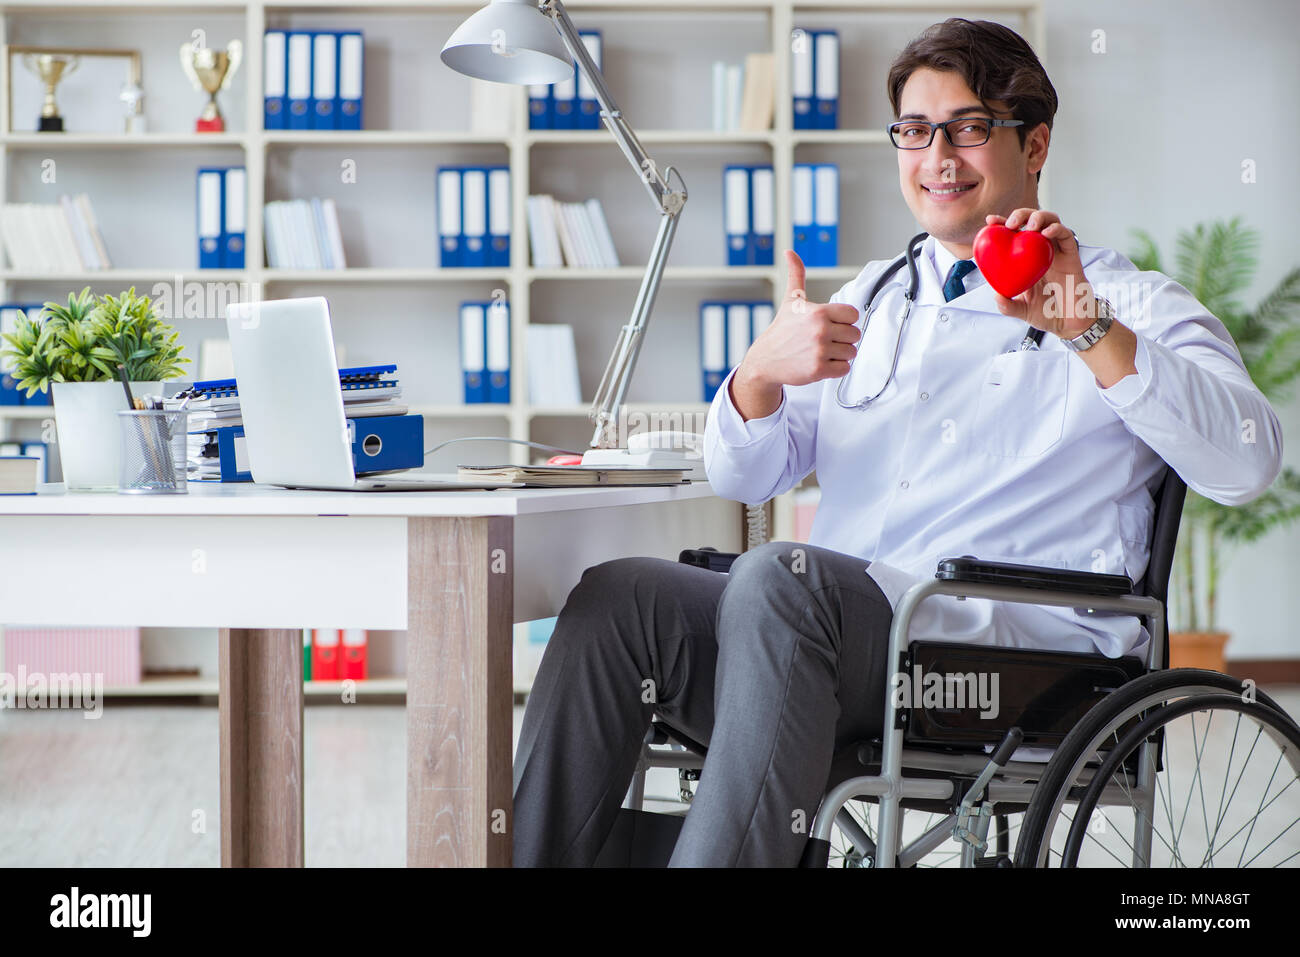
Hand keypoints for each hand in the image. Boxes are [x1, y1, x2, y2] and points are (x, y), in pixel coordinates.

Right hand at [736, 249, 862, 388]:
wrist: (765, 360)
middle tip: (824, 340)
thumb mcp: (791, 300)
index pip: (853, 315)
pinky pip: (844, 368)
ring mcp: (820, 351)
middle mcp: (820, 330)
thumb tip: (790, 252)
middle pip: (855, 335)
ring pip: (851, 352)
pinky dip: (836, 368)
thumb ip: (796, 274)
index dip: (844, 320)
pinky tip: (821, 362)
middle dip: (843, 339)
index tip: (831, 324)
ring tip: (821, 351)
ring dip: (839, 354)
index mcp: (818, 312)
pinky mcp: (818, 369)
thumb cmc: (781, 330)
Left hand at [984, 210, 1098, 339]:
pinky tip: (1046, 233)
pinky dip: (1057, 229)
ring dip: (1039, 217)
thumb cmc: (1046, 313)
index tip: (990, 220)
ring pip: (1051, 221)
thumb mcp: (1020, 310)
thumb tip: (996, 295)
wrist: (1068, 323)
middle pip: (1032, 221)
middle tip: (1011, 223)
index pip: (1013, 234)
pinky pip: (1066, 236)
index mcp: (1026, 259)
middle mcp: (1040, 251)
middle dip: (1021, 214)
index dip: (1001, 224)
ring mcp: (1056, 251)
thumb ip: (1007, 305)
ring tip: (1030, 225)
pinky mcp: (1071, 255)